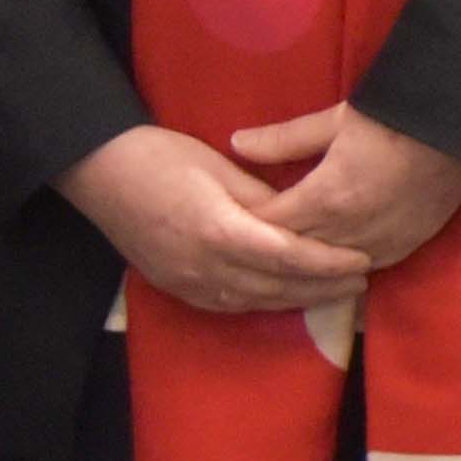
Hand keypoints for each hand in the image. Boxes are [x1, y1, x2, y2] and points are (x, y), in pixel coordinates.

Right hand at [62, 121, 374, 319]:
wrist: (98, 171)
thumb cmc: (160, 155)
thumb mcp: (220, 166)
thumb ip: (262, 197)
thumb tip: (300, 216)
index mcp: (221, 231)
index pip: (290, 257)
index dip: (329, 264)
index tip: (363, 262)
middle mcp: (206, 266)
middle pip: (277, 286)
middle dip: (323, 287)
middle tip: (361, 283)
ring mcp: (187, 282)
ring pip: (254, 301)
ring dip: (296, 298)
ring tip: (332, 292)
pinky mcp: (173, 287)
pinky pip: (227, 304)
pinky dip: (261, 302)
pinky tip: (281, 296)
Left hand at [234, 103, 460, 267]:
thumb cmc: (396, 117)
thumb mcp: (337, 120)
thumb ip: (285, 139)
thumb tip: (236, 144)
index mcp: (327, 196)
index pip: (270, 223)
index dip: (244, 224)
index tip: (222, 222)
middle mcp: (349, 229)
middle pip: (293, 253)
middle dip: (267, 250)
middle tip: (242, 248)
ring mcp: (380, 243)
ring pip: (326, 269)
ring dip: (303, 265)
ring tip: (279, 263)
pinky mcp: (405, 248)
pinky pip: (361, 269)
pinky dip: (339, 269)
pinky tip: (326, 267)